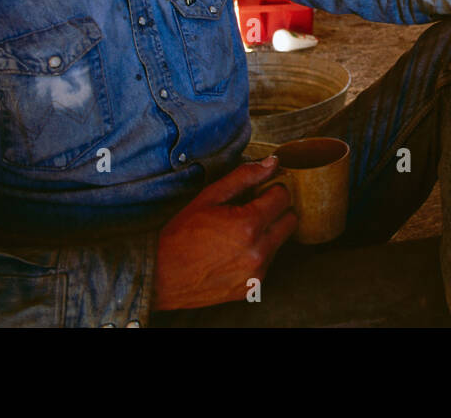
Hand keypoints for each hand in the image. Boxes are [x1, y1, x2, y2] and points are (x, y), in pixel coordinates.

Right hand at [152, 155, 297, 310]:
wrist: (160, 276)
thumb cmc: (181, 234)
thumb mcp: (209, 197)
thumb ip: (244, 177)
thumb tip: (273, 162)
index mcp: (249, 225)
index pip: (283, 197)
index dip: (271, 190)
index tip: (258, 192)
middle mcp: (258, 252)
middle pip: (290, 220)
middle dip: (276, 210)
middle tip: (252, 209)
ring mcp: (257, 273)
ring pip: (281, 242)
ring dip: (268, 233)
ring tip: (239, 233)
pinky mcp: (253, 288)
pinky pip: (268, 263)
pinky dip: (258, 254)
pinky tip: (234, 252)